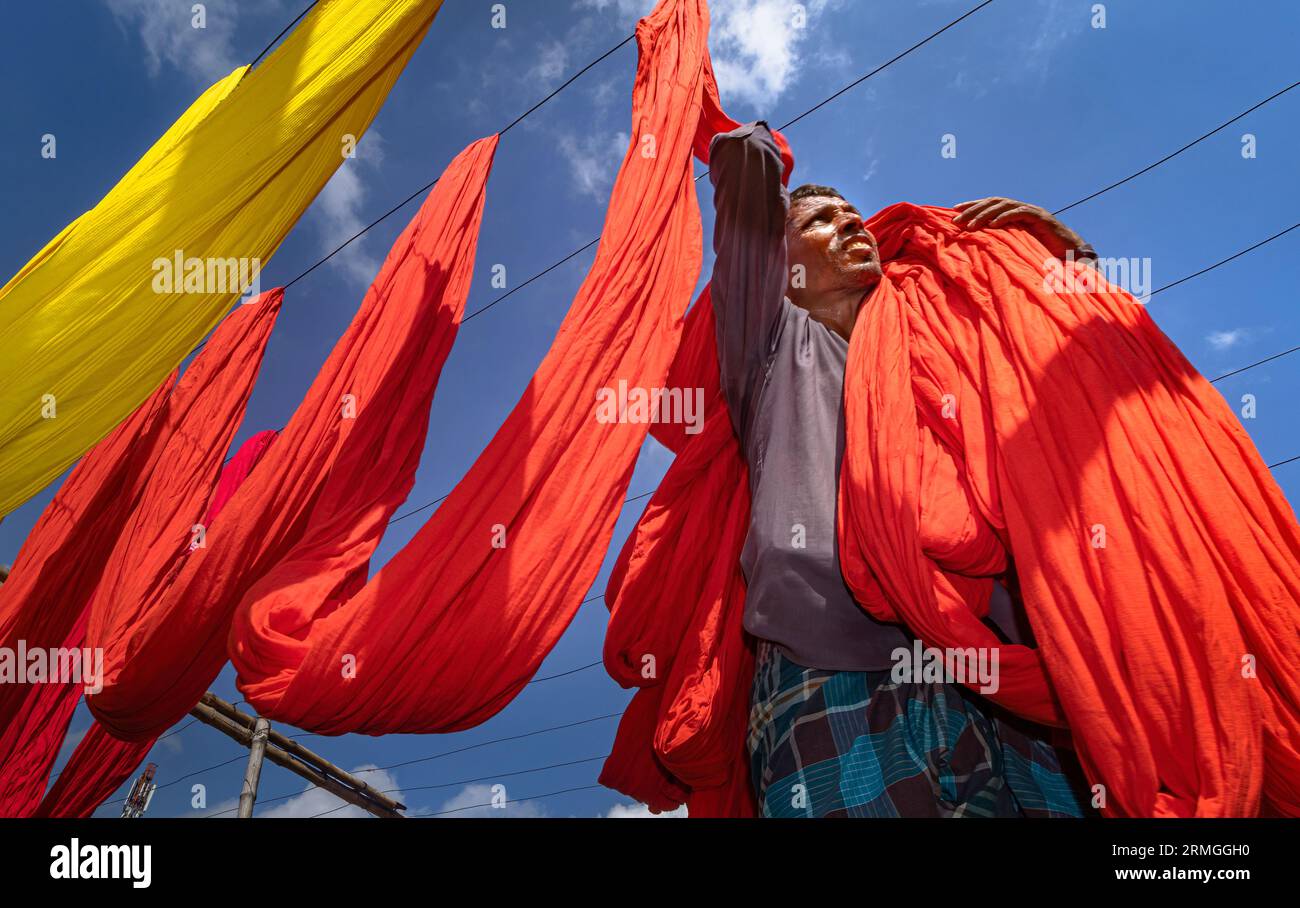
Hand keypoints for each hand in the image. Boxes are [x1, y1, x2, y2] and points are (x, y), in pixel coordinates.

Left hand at [952, 197, 1091, 260]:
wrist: (1069, 253)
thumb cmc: (1041, 252)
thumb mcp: (1015, 246)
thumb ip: (1000, 242)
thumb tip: (977, 246)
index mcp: (1013, 213)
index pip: (989, 205)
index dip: (971, 206)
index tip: (953, 211)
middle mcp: (1021, 208)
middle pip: (993, 203)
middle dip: (973, 209)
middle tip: (955, 219)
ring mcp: (1031, 211)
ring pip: (1003, 206)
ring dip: (985, 214)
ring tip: (970, 225)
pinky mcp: (1040, 217)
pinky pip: (1020, 213)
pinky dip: (1005, 217)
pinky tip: (992, 225)